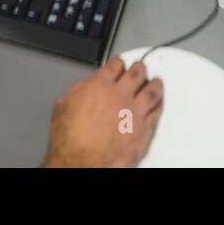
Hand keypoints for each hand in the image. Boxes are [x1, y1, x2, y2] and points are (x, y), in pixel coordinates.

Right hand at [42, 57, 162, 167]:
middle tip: (139, 68)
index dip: (118, 62)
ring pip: (152, 90)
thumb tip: (88, 86)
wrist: (80, 162)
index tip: (119, 63)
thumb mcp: (64, 104)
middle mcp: (120, 95)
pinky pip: (157, 111)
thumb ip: (81, 90)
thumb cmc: (70, 139)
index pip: (115, 64)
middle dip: (138, 68)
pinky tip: (158, 103)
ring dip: (154, 83)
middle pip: (137, 73)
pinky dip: (159, 104)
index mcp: (100, 85)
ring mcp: (135, 112)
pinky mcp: (144, 129)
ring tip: (155, 81)